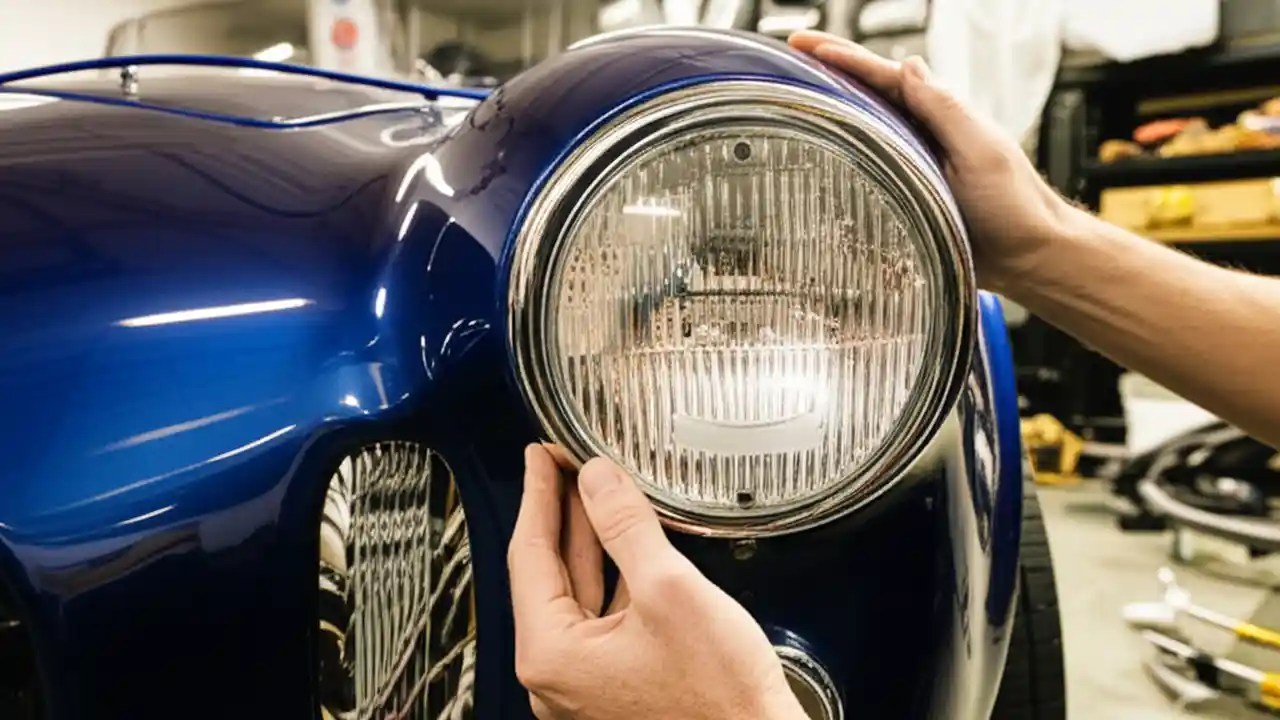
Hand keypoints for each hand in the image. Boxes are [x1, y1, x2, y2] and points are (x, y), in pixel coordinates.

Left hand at [508, 445, 805, 719]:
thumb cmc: (719, 698)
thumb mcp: (670, 590)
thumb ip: (626, 526)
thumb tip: (597, 480)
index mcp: (552, 654)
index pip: (529, 555)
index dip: (538, 495)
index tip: (539, 456)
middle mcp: (557, 677)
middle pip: (549, 574)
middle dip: (562, 513)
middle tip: (565, 464)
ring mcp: (584, 686)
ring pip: (577, 594)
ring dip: (588, 542)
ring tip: (595, 491)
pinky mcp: (614, 688)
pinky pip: (601, 619)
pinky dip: (611, 576)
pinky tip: (627, 545)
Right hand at [789, 31, 1077, 294]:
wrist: (1028, 257)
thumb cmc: (1013, 205)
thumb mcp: (979, 149)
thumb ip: (945, 108)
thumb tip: (909, 64)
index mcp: (937, 115)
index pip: (882, 77)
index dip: (842, 58)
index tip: (804, 45)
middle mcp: (921, 135)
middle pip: (865, 96)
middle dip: (826, 75)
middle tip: (786, 62)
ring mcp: (913, 165)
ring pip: (862, 131)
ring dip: (829, 113)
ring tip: (791, 101)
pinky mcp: (908, 197)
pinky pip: (867, 171)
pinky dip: (843, 159)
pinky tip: (818, 160)